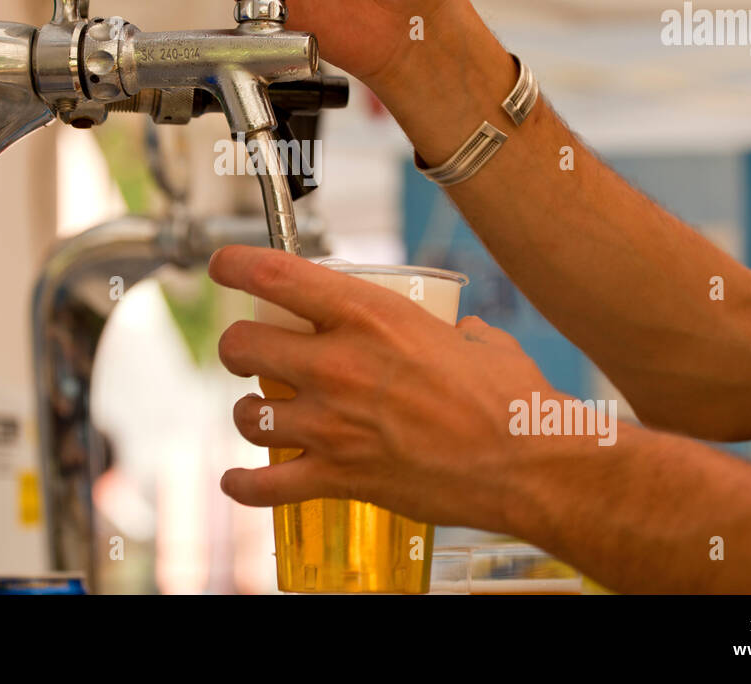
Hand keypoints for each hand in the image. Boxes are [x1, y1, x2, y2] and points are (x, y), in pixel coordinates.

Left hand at [208, 244, 557, 530]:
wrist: (528, 465)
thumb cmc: (510, 399)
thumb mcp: (473, 338)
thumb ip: (450, 329)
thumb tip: (455, 335)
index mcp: (370, 316)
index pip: (275, 275)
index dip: (235, 264)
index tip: (222, 264)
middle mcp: (338, 365)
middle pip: (242, 345)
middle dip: (237, 347)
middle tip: (248, 352)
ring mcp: (333, 425)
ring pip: (247, 414)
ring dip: (248, 412)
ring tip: (261, 414)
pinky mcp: (340, 477)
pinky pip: (266, 486)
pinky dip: (244, 486)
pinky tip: (237, 481)